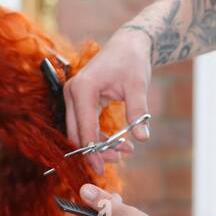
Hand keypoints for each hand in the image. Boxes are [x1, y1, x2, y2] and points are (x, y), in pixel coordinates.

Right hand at [64, 26, 152, 174]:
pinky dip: (99, 136)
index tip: (102, 170)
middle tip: (118, 162)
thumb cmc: (132, 61)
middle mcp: (72, 92)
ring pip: (80, 130)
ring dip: (99, 145)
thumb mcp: (138, 86)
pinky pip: (85, 124)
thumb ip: (138, 112)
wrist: (128, 45)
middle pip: (77, 132)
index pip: (84, 128)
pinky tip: (119, 143)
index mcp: (83, 88)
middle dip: (96, 151)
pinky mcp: (80, 99)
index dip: (93, 151)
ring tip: (125, 152)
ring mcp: (74, 96)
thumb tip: (142, 138)